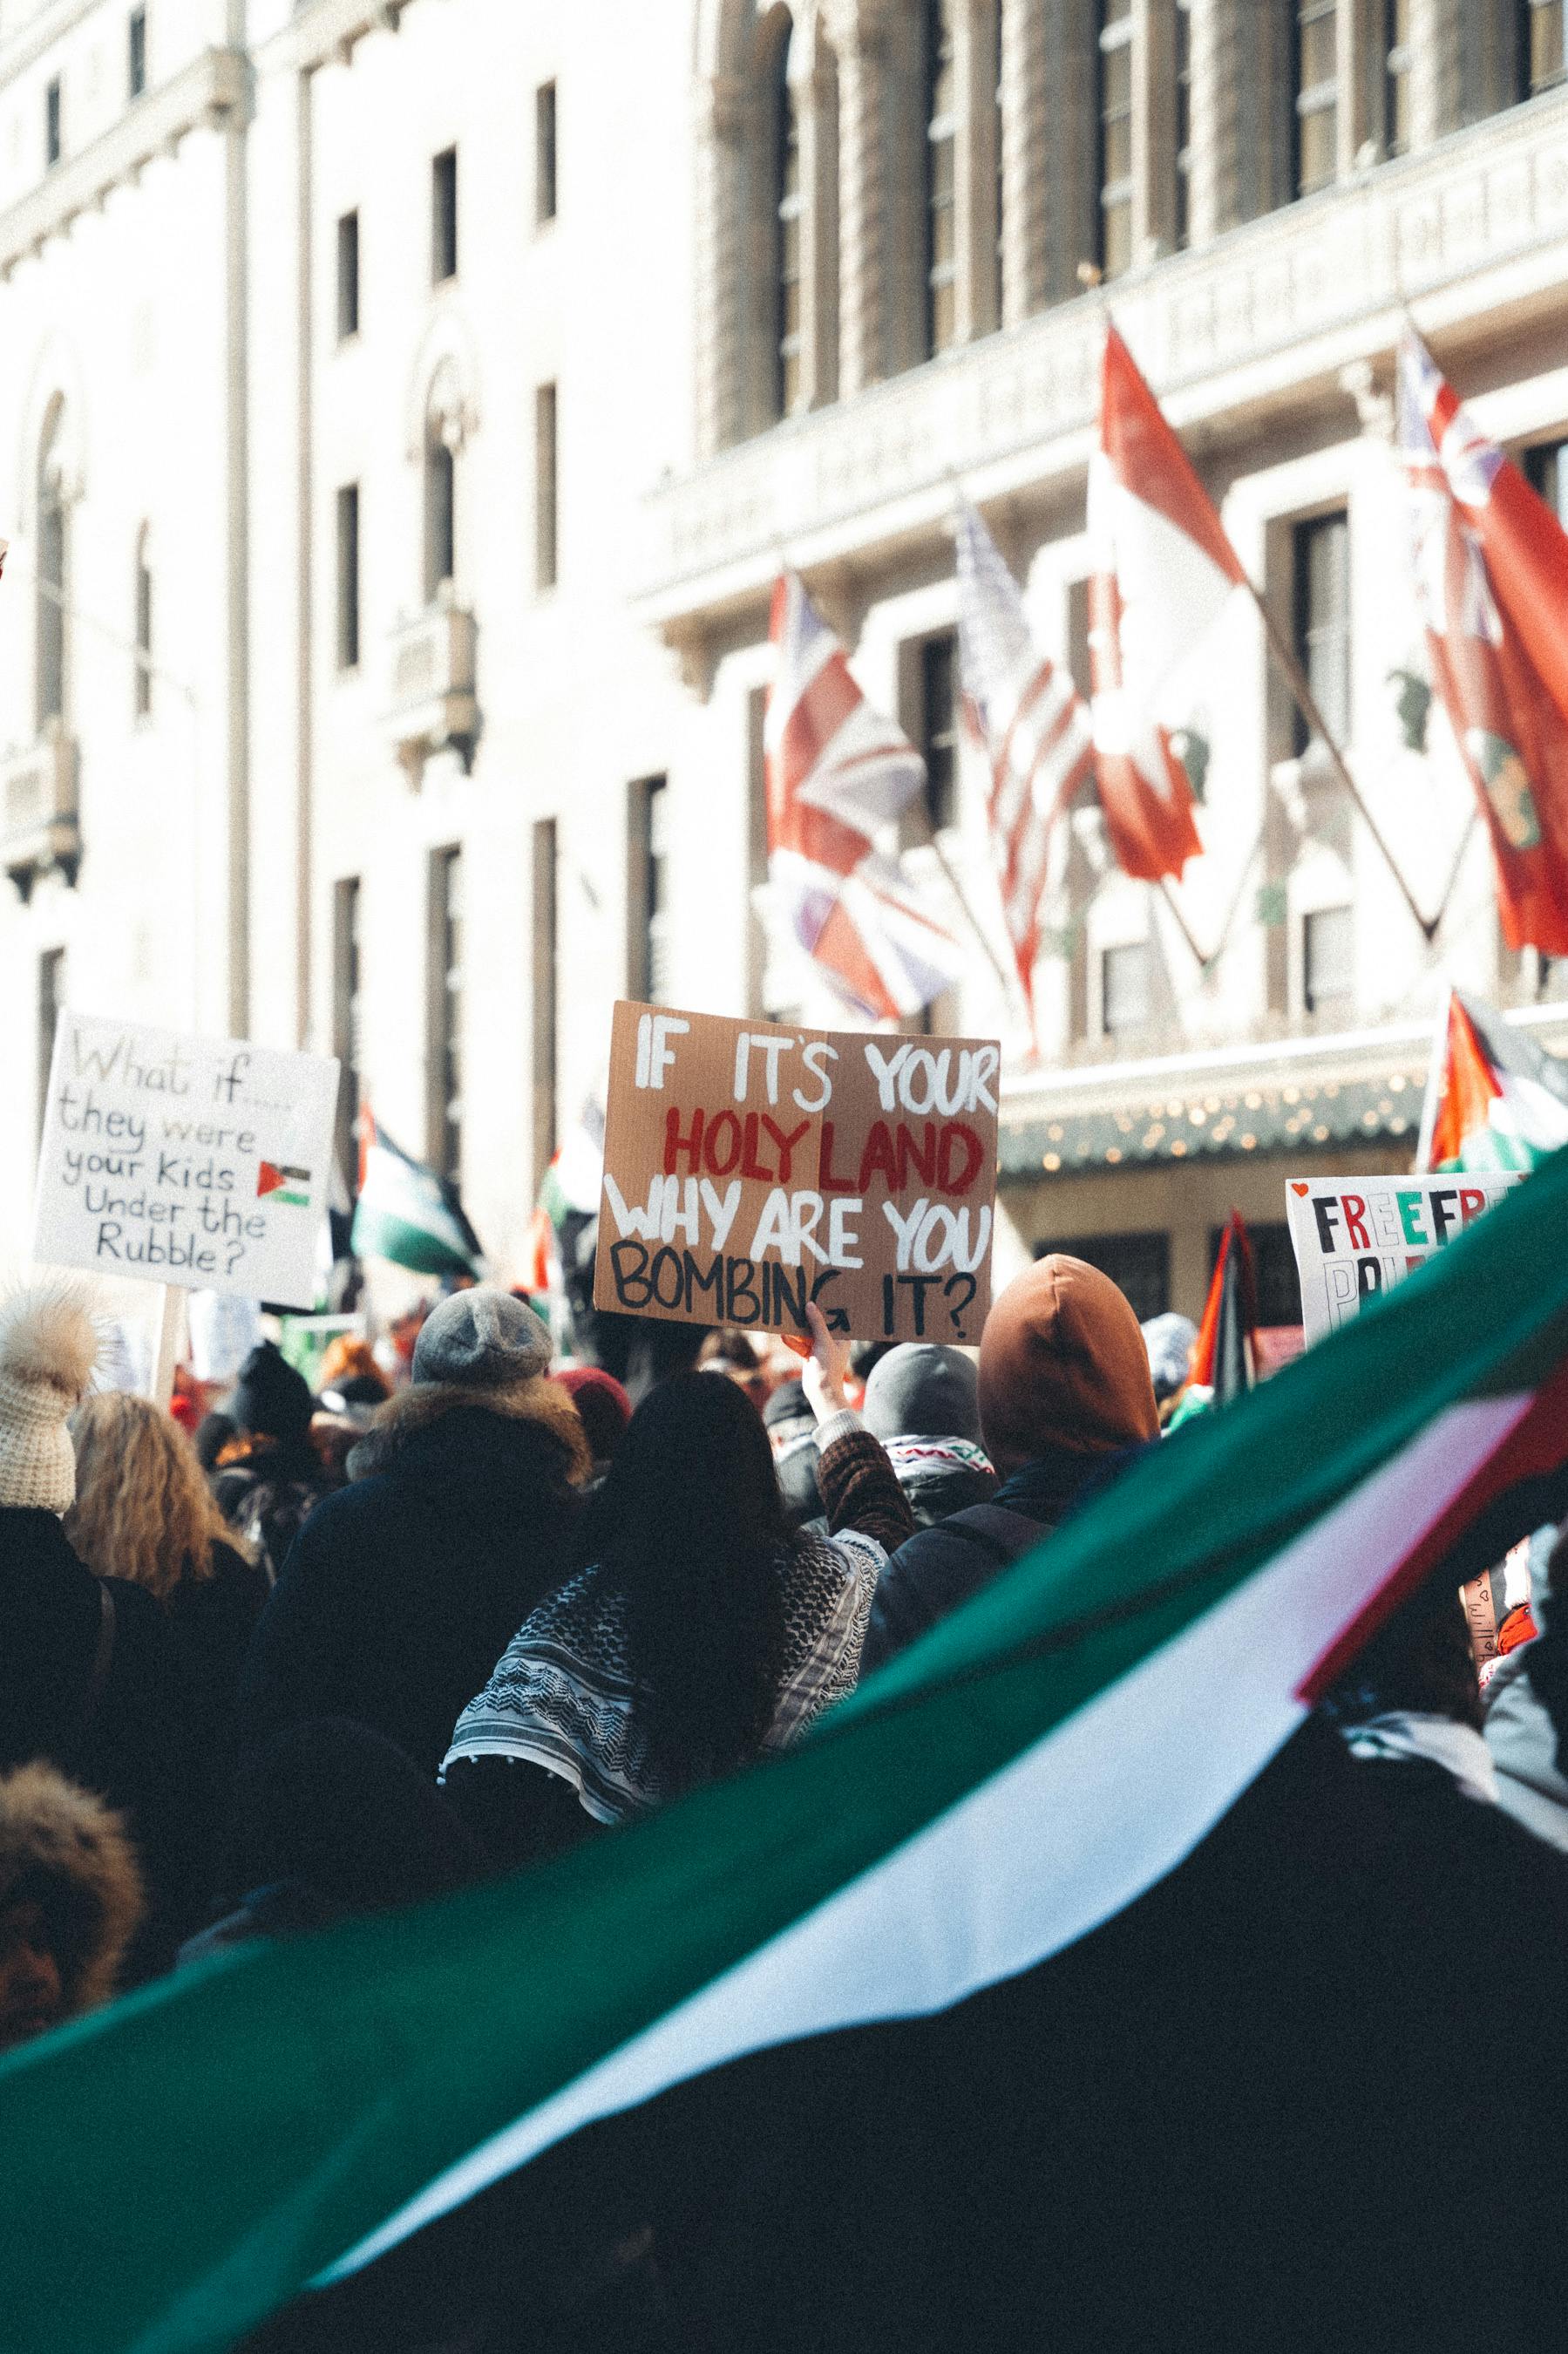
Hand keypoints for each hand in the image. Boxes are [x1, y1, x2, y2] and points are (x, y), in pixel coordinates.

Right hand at [801, 1300, 850, 1421]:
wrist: (820, 1392)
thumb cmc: (829, 1367)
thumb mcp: (824, 1341)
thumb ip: (817, 1323)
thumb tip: (810, 1305)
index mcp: (842, 1337)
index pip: (835, 1318)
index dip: (828, 1306)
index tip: (820, 1292)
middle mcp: (832, 1341)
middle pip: (819, 1324)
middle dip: (810, 1315)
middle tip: (800, 1300)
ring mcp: (819, 1348)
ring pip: (807, 1333)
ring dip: (798, 1328)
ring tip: (789, 1315)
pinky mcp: (809, 1355)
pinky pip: (799, 1344)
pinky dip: (792, 1341)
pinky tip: (783, 1335)